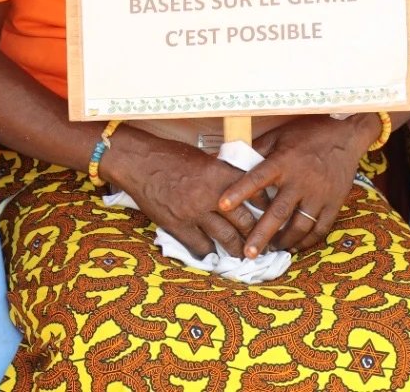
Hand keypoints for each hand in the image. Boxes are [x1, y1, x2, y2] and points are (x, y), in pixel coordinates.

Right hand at [103, 132, 253, 257]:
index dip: (266, 207)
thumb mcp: (202, 158)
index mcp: (220, 173)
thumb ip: (221, 174)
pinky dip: (210, 251)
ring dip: (238, 249)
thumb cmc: (169, 155)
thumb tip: (237, 187)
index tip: (271, 215)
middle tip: (264, 244)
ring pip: (227, 238)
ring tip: (245, 255)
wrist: (138, 162)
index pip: (255, 193)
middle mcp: (211, 195)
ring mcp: (194, 212)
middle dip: (257, 235)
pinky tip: (214, 254)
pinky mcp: (178, 225)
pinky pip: (201, 245)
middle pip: (245, 221)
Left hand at [218, 115, 377, 255]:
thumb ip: (255, 150)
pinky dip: (307, 241)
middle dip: (261, 235)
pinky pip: (320, 228)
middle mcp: (300, 180)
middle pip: (278, 213)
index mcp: (283, 162)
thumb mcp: (278, 135)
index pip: (257, 178)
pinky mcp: (334, 203)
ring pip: (300, 225)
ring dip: (284, 241)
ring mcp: (319, 194)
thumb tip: (225, 158)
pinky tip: (295, 246)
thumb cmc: (307, 133)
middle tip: (248, 254)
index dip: (239, 192)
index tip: (222, 206)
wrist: (345, 134)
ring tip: (271, 250)